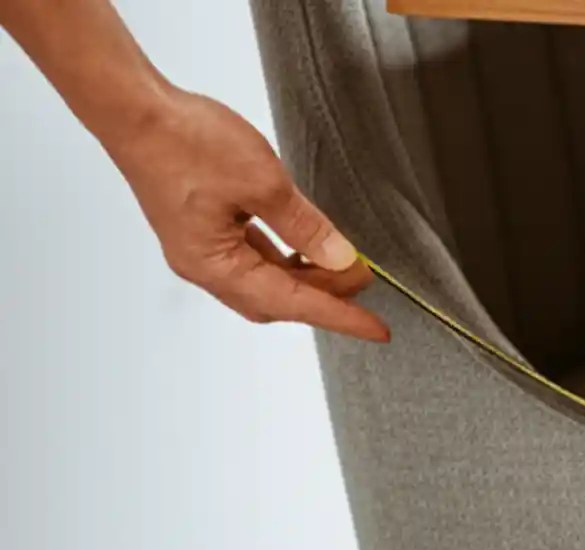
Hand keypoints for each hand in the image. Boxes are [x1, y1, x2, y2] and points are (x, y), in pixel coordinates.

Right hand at [108, 87, 389, 341]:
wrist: (136, 111)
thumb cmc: (186, 142)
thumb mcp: (264, 184)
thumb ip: (306, 227)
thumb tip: (340, 259)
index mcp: (215, 266)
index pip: (293, 303)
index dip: (340, 316)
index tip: (376, 329)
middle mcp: (203, 267)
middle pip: (277, 299)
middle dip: (324, 296)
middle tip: (364, 278)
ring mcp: (199, 250)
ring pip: (264, 280)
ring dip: (305, 277)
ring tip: (343, 262)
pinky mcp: (200, 230)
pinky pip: (251, 256)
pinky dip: (283, 257)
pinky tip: (305, 245)